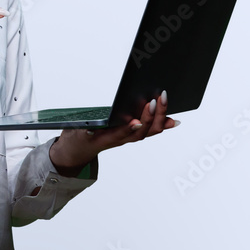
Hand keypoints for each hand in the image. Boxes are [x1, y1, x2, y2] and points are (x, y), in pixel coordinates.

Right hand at [49, 90, 179, 174]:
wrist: (79, 150)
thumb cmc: (79, 138)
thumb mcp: (77, 133)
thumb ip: (85, 130)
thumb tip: (91, 128)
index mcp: (105, 139)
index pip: (119, 135)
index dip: (129, 129)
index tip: (137, 121)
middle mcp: (120, 139)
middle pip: (140, 133)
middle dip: (149, 117)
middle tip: (154, 100)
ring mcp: (127, 137)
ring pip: (147, 132)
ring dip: (158, 119)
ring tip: (164, 102)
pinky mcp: (132, 133)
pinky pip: (149, 131)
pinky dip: (162, 125)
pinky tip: (172, 119)